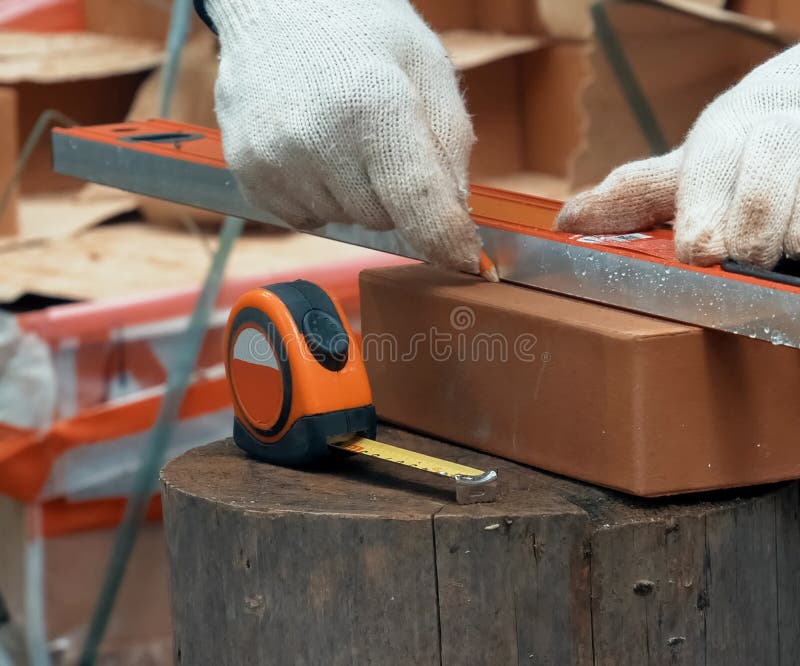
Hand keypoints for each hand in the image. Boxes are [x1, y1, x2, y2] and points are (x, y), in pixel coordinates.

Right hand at [205, 0, 482, 272]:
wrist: (279, 5)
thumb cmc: (363, 32)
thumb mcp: (427, 67)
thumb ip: (450, 145)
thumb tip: (455, 219)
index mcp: (376, 104)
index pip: (418, 200)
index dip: (447, 240)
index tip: (467, 263)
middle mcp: (319, 138)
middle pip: (383, 219)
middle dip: (393, 194)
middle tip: (380, 142)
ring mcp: (276, 159)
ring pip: (344, 220)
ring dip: (354, 193)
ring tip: (340, 135)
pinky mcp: (249, 172)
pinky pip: (304, 217)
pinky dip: (318, 194)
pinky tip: (313, 149)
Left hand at [556, 45, 799, 268]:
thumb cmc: (734, 155)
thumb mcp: (686, 167)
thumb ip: (633, 195)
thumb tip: (566, 223)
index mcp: (725, 133)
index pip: (708, 175)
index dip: (703, 217)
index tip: (699, 252)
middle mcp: (779, 134)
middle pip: (757, 206)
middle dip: (747, 243)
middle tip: (743, 257)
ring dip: (787, 246)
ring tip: (780, 247)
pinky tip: (795, 243)